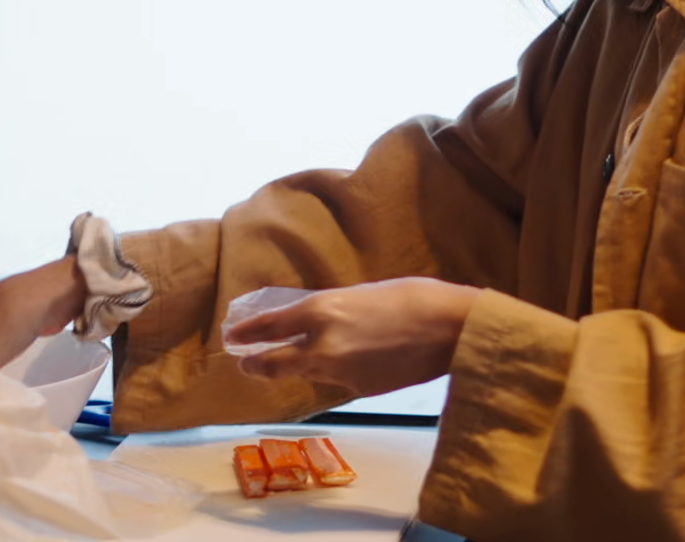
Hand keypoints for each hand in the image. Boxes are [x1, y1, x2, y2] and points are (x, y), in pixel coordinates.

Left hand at [227, 278, 481, 397]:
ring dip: (298, 368)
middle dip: (255, 364)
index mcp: (321, 310)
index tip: (233, 336)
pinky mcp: (360, 390)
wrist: (450, 329)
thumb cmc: (412, 298)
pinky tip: (351, 361)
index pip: (268, 327)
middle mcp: (322, 345)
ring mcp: (340, 372)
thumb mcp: (361, 294)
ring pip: (307, 373)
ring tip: (294, 361)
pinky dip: (335, 372)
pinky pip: (337, 381)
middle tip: (245, 363)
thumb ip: (332, 311)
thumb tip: (315, 323)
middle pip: (274, 364)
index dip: (246, 333)